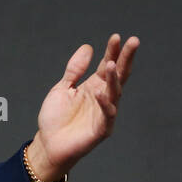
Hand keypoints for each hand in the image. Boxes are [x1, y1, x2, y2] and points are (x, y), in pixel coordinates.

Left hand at [25, 34, 139, 181]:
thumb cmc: (55, 118)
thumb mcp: (62, 88)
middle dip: (126, 58)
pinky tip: (101, 93)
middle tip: (133, 41)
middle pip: (118, 74)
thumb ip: (74, 70)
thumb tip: (88, 47)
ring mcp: (104, 112)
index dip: (113, 51)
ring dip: (113, 78)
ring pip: (115, 92)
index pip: (107, 64)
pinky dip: (105, 104)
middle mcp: (103, 97)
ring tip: (111, 64)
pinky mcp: (102, 129)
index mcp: (94, 86)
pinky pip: (107, 115)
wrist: (47, 145)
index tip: (116, 37)